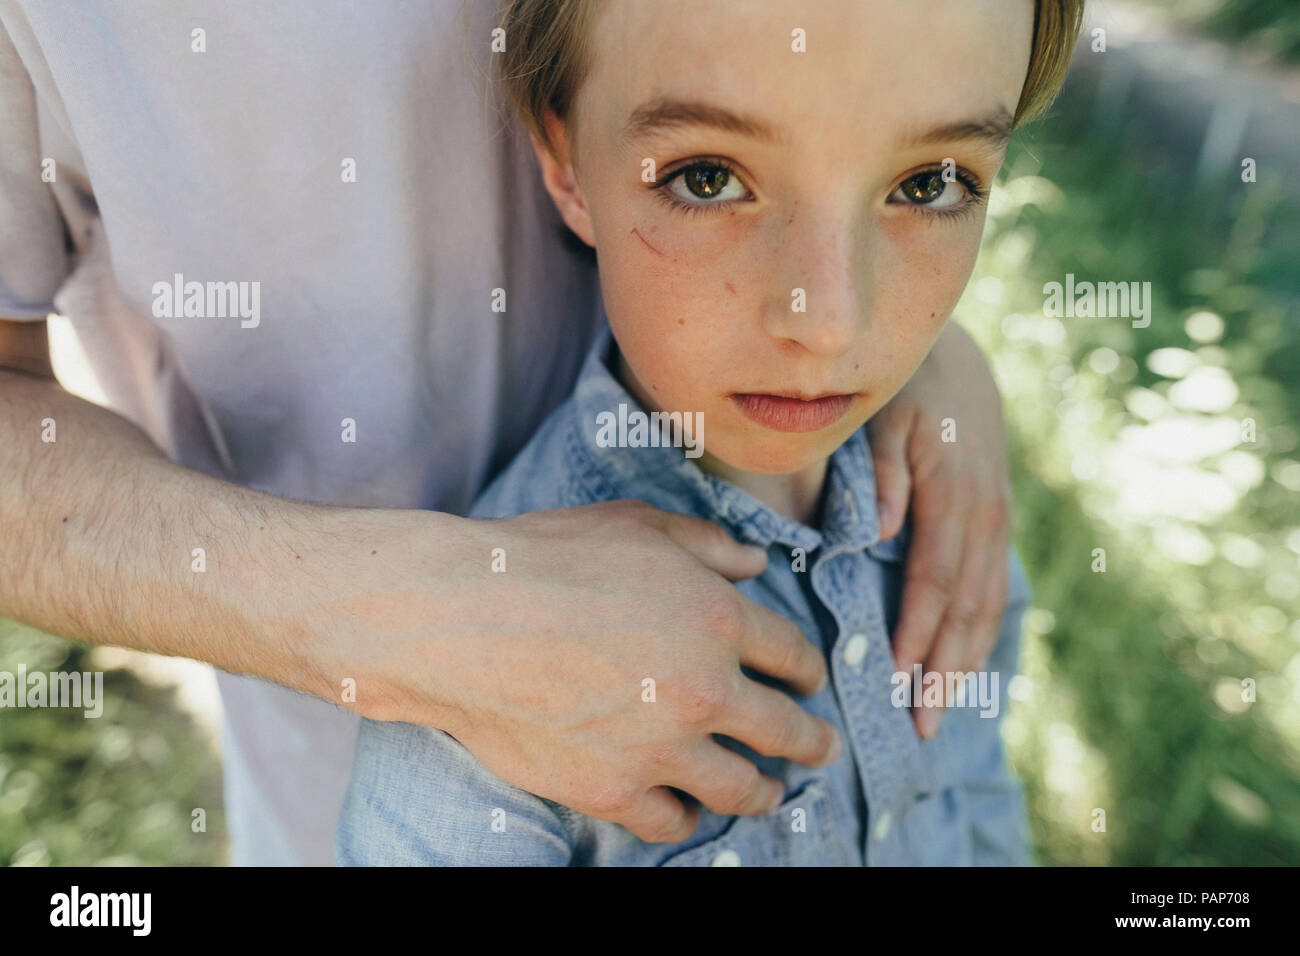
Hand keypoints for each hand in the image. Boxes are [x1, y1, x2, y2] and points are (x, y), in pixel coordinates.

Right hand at [290, 500, 841, 843]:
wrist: (461, 619)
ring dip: (762, 792)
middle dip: (812, 741)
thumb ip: (705, 542)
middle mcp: (705, 688)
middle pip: (785, 731)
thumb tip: (754, 562)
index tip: (809, 681)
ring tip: (768, 793)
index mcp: (718, 617)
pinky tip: (685, 808)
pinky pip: (670, 821)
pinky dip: (683, 816)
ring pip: (741, 789)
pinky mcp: (612, 791)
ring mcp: (661, 748)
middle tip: (821, 748)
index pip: (792, 655)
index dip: (809, 670)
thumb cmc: (542, 559)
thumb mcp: (634, 525)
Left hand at [866, 320, 1012, 738]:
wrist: (955, 358)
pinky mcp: (995, 521)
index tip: (900, 681)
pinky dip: (976, 632)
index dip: (919, 634)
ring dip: (964, 663)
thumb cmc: (904, 388)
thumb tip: (881, 534)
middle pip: (966, 607)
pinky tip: (962, 667)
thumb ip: (878, 473)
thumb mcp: (883, 415)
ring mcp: (996, 519)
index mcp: (953, 492)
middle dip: (944, 671)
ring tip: (940, 714)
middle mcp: (984, 514)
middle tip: (922, 728)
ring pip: (985, 605)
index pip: (934, 580)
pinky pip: (990, 587)